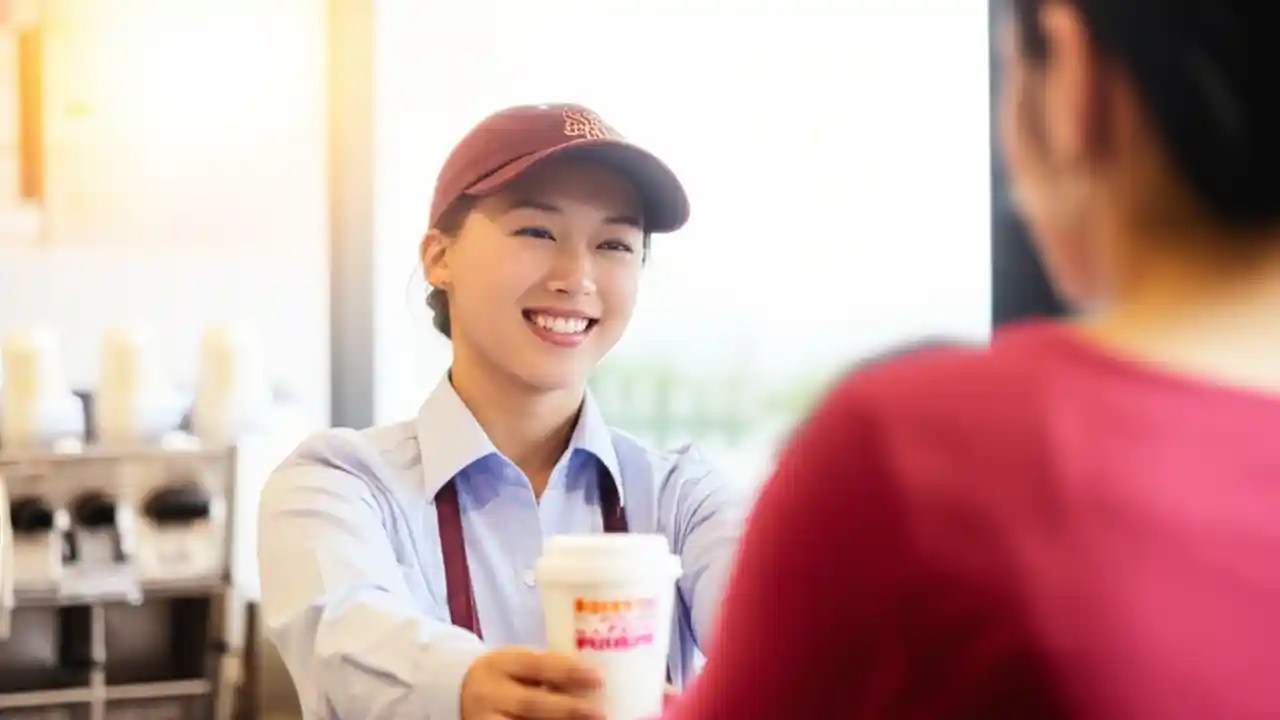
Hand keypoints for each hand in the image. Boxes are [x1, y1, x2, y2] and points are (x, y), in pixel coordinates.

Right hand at [461, 647, 604, 719]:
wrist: (460, 695)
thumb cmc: (505, 678)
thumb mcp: (518, 665)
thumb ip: (547, 669)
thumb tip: (594, 680)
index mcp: (499, 664)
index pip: (536, 665)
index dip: (568, 671)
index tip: (599, 677)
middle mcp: (488, 694)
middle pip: (530, 704)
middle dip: (567, 710)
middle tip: (600, 713)